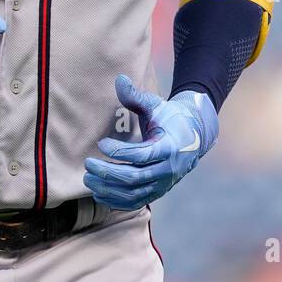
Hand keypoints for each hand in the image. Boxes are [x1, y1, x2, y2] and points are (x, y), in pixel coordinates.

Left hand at [83, 74, 218, 210]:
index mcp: (169, 147)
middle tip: (88, 164)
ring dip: (108, 189)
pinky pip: (136, 202)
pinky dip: (117, 202)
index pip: (142, 155)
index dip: (119, 151)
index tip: (101, 144)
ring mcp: (163, 184)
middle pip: (134, 178)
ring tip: (88, 179)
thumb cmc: (170, 118)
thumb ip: (136, 96)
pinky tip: (99, 193)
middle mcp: (167, 169)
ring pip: (133, 194)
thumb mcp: (156, 105)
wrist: (193, 137)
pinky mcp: (157, 191)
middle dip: (108, 173)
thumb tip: (119, 79)